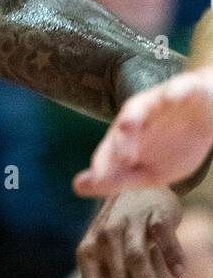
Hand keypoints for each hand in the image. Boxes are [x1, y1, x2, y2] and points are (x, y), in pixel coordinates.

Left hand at [74, 67, 212, 196]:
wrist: (212, 114)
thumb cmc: (178, 143)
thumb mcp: (153, 171)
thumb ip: (121, 179)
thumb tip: (78, 188)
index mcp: (128, 137)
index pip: (110, 151)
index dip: (102, 165)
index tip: (88, 183)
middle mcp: (137, 117)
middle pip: (120, 129)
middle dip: (115, 143)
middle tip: (109, 162)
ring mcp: (159, 103)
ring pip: (139, 108)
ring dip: (133, 119)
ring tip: (126, 127)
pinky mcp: (183, 89)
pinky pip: (178, 90)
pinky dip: (174, 93)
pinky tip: (171, 98)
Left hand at [75, 188, 184, 277]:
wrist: (132, 190)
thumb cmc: (114, 241)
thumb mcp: (98, 272)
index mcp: (86, 259)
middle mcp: (102, 242)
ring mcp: (127, 227)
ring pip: (138, 264)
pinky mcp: (153, 216)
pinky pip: (163, 236)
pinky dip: (171, 254)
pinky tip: (181, 274)